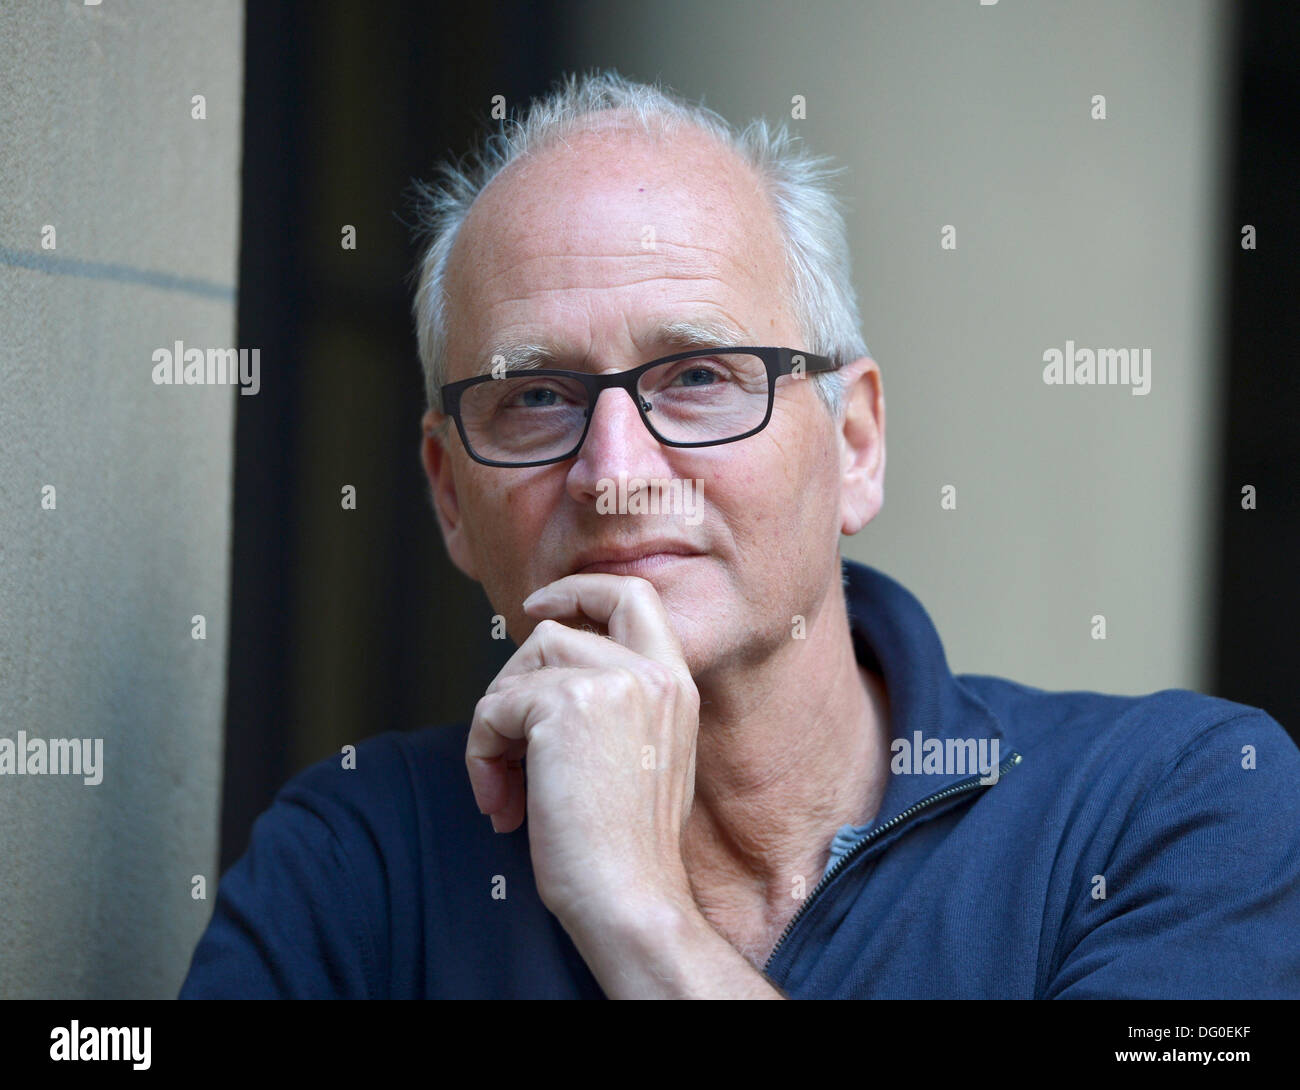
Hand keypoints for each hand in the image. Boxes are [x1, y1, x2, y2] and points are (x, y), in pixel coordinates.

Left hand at [465, 574, 700, 933]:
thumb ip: (613, 706)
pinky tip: (501, 805)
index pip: (634, 594)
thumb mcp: (640, 759)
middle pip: (558, 628)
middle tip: (506, 745)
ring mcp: (612, 682)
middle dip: (515, 679)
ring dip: (497, 725)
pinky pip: (494, 708)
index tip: (538, 608)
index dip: (579, 589)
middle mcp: (651, 673)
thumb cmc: (626, 850)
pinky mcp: (566, 704)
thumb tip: (536, 678)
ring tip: (505, 787)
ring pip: (521, 668)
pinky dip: (481, 755)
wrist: (629, 899)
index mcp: (675, 685)